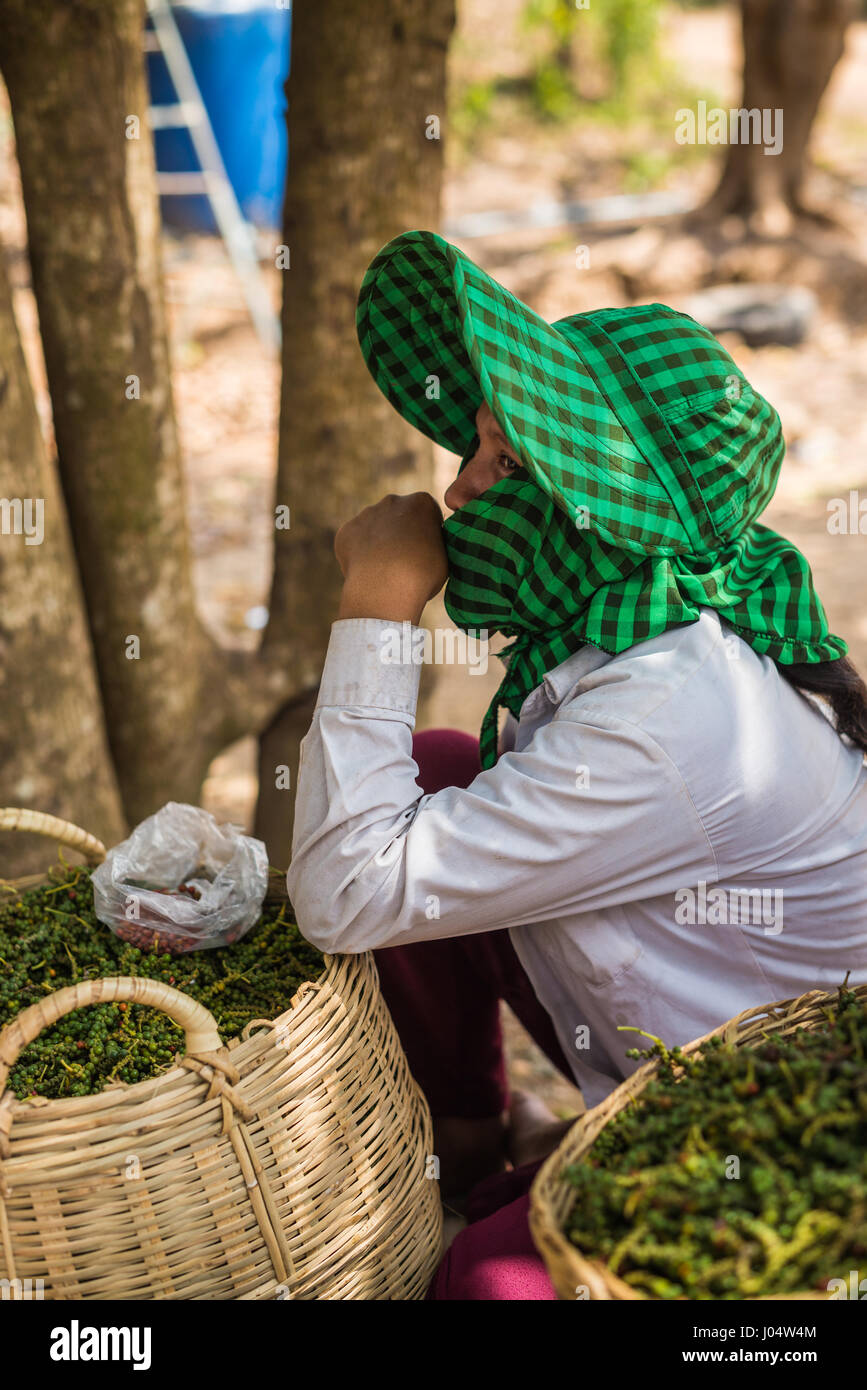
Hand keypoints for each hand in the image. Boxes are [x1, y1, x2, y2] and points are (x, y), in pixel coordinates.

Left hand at [334, 491, 448, 624]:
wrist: (385, 586)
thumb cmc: (422, 574)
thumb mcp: (444, 556)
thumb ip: (434, 543)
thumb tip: (426, 546)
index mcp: (421, 503)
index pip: (426, 513)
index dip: (427, 533)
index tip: (426, 552)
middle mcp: (392, 501)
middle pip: (398, 515)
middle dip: (400, 533)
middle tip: (404, 561)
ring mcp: (366, 514)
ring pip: (374, 528)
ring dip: (379, 543)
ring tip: (384, 570)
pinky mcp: (346, 531)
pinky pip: (355, 541)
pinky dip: (360, 554)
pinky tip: (368, 571)